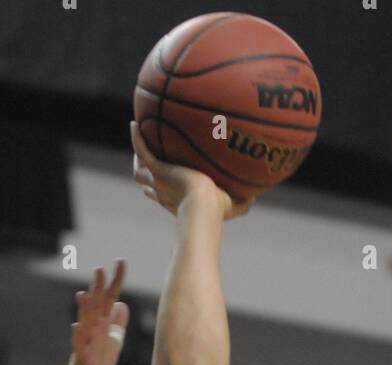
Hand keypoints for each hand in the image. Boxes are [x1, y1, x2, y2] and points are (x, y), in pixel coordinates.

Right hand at [66, 260, 128, 364]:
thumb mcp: (112, 342)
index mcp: (101, 325)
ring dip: (84, 310)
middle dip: (96, 289)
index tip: (120, 261)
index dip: (115, 281)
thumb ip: (117, 323)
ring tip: (84, 295)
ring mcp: (85, 343)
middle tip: (99, 269)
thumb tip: (122, 304)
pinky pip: (78, 346)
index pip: (108, 298)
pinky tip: (76, 326)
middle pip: (95, 306)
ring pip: (84, 323)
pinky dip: (77, 337)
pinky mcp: (81, 358)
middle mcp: (92, 330)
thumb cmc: (97, 364)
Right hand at [130, 121, 254, 221]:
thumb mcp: (233, 206)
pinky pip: (143, 150)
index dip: (160, 188)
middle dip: (145, 171)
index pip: (163, 193)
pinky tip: (135, 124)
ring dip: (138, 154)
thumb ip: (244, 202)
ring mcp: (159, 180)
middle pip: (147, 182)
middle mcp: (164, 191)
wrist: (204, 208)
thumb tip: (256, 196)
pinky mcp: (158, 170)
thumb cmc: (218, 213)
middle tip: (145, 158)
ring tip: (138, 135)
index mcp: (177, 199)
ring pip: (140, 168)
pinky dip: (137, 138)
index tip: (161, 181)